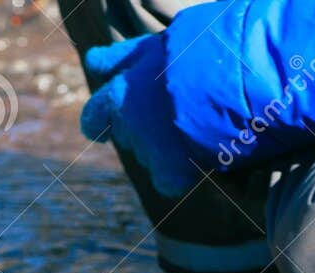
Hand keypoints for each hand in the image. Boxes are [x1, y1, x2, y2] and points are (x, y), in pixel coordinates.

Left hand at [80, 34, 200, 197]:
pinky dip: (177, 175)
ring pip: (147, 157)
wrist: (222, 77)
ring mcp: (149, 151)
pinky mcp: (170, 170)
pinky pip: (166, 183)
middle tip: (170, 110)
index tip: (99, 129)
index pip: (94, 118)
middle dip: (142, 128)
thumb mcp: (150, 48)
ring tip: (189, 124)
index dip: (98, 122)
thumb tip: (92, 61)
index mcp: (118, 95)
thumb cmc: (189, 55)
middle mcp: (127, 126)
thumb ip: (120, 58)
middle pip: (126, 137)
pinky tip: (191, 159)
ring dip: (162, 147)